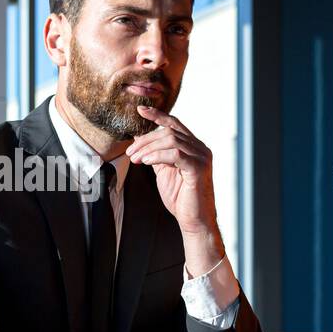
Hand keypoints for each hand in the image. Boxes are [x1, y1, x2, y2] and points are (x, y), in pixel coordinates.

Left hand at [125, 106, 215, 234]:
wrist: (193, 220)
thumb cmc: (180, 197)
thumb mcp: (163, 171)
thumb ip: (155, 154)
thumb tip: (139, 137)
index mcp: (193, 146)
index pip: (174, 123)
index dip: (157, 115)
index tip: (140, 110)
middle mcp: (200, 148)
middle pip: (169, 132)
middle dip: (146, 140)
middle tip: (130, 152)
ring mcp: (202, 157)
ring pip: (171, 140)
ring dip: (148, 148)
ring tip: (135, 159)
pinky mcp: (199, 168)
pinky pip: (176, 154)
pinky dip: (158, 156)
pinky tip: (146, 162)